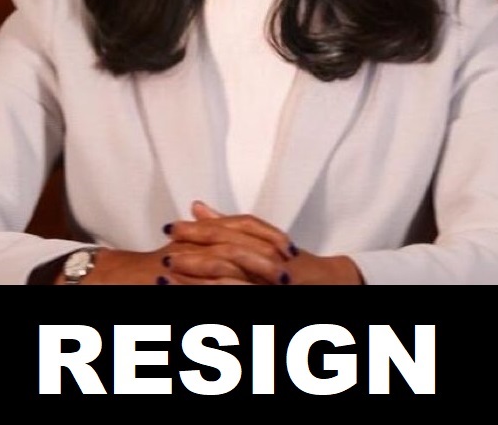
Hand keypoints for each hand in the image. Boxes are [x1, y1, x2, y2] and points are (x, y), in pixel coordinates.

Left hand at [161, 201, 362, 284]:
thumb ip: (227, 226)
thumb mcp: (260, 243)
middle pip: (226, 245)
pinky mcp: (272, 292)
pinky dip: (215, 290)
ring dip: (196, 272)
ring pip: (230, 269)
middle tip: (166, 248)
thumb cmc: (293, 267)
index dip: (197, 228)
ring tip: (168, 273)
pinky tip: (195, 290)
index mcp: (260, 239)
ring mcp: (271, 275)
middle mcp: (266, 253)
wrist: (331, 284)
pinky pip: (240, 290)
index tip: (171, 228)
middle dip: (193, 247)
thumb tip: (196, 206)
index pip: (226, 229)